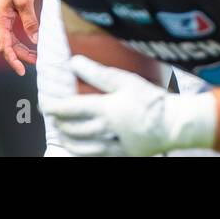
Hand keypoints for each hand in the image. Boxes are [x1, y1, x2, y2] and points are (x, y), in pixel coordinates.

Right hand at [0, 0, 38, 74]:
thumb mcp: (25, 0)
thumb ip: (30, 21)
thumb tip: (35, 39)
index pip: (4, 46)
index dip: (13, 60)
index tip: (21, 71)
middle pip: (7, 44)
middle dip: (22, 55)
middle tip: (38, 61)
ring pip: (8, 37)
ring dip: (21, 47)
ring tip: (36, 55)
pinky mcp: (2, 11)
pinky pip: (9, 30)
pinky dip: (19, 37)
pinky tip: (29, 41)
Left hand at [39, 56, 216, 156]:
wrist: (175, 124)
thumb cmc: (152, 99)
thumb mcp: (126, 80)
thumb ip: (98, 72)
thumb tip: (73, 61)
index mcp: (105, 109)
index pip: (70, 108)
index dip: (53, 106)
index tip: (44, 103)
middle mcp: (105, 129)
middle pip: (73, 129)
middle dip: (59, 123)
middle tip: (53, 116)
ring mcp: (113, 145)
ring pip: (81, 146)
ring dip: (68, 139)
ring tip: (63, 132)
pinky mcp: (122, 155)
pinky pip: (96, 156)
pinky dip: (84, 152)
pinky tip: (81, 147)